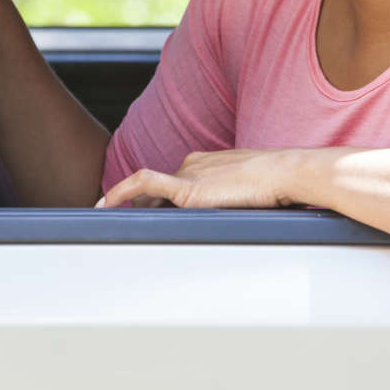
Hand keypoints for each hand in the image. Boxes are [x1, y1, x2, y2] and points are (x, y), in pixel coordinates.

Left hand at [95, 149, 319, 208]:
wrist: (285, 173)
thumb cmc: (275, 185)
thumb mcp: (247, 192)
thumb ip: (230, 201)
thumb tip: (229, 220)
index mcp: (205, 163)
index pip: (171, 185)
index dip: (155, 202)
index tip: (143, 214)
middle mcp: (191, 164)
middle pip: (158, 194)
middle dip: (142, 211)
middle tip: (122, 227)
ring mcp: (188, 173)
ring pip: (150, 195)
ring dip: (131, 210)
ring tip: (110, 222)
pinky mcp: (187, 187)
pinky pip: (143, 184)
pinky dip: (120, 192)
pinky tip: (104, 205)